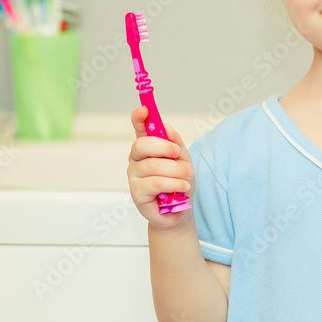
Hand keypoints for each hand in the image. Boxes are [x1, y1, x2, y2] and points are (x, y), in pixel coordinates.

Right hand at [127, 106, 195, 231]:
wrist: (180, 211)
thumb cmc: (179, 183)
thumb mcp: (183, 160)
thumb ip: (175, 143)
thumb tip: (166, 127)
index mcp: (147, 148)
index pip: (139, 128)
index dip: (139, 117)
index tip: (144, 109)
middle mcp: (136, 160)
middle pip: (142, 145)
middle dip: (164, 147)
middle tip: (178, 154)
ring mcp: (134, 176)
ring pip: (154, 166)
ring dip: (176, 171)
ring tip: (187, 178)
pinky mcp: (137, 193)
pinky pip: (156, 183)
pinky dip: (174, 184)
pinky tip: (183, 188)